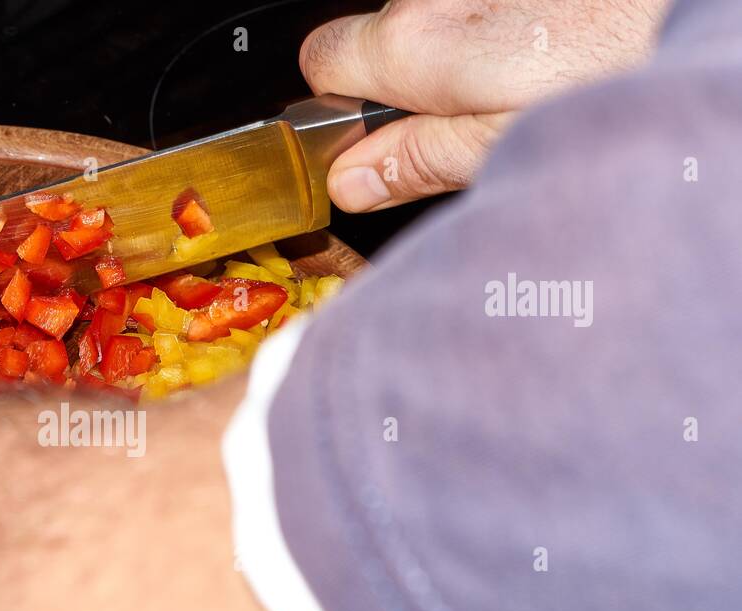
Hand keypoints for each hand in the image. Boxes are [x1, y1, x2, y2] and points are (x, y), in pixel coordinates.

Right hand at [301, 0, 670, 210]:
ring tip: (538, 78)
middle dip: (414, 77)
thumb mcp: (503, 148)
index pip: (322, 63)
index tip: (379, 136)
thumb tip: (352, 181)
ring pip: (444, 14)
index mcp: (416, 45)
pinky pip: (487, 3)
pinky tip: (558, 42)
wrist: (701, 9)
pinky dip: (510, 21)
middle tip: (475, 117)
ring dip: (472, 45)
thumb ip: (418, 159)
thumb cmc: (618, 71)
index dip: (345, 104)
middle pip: (386, 34)